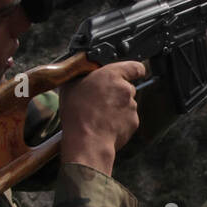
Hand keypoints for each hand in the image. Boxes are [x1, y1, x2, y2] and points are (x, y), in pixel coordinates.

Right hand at [59, 60, 145, 176]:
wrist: (87, 140)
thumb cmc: (78, 113)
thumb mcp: (70, 86)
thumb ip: (82, 77)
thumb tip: (82, 76)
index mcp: (112, 75)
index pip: (135, 66)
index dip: (134, 69)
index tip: (134, 72)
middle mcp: (126, 89)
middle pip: (126, 87)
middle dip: (116, 93)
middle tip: (100, 100)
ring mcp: (132, 107)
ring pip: (126, 104)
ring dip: (116, 108)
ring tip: (99, 116)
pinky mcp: (133, 122)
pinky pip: (127, 119)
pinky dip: (119, 121)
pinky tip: (105, 125)